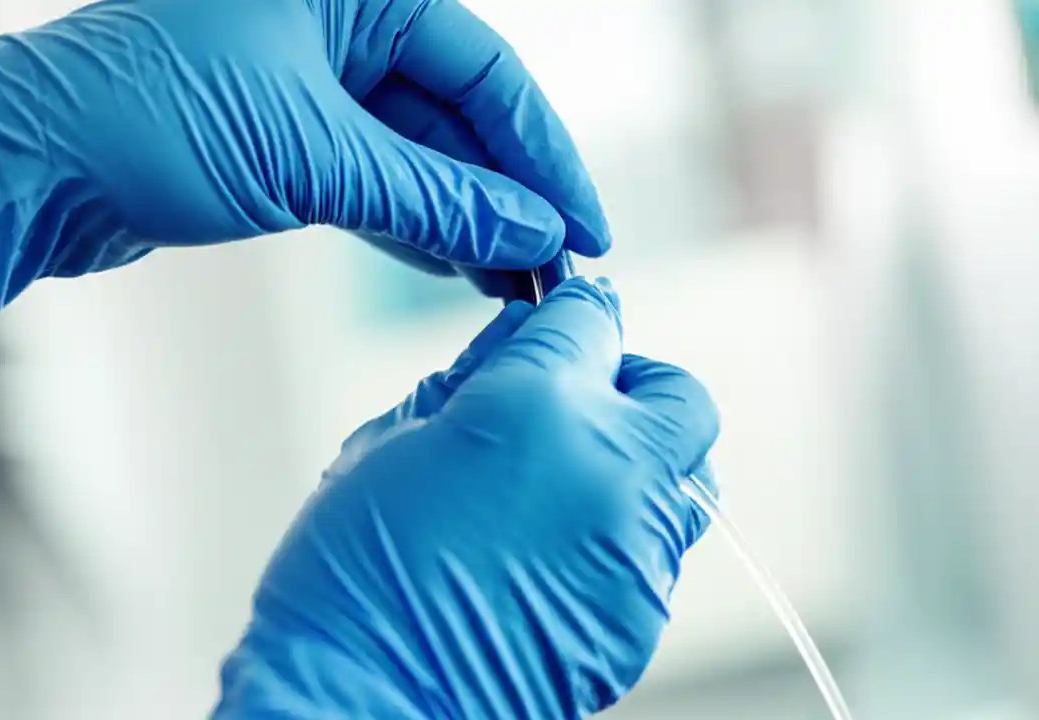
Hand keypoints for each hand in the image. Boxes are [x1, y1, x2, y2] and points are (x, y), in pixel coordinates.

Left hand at [0, 0, 608, 344]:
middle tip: (554, 263)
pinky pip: (375, 180)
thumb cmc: (144, 119)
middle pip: (457, 111)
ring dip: (467, 217)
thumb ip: (438, 197)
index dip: (540, 150)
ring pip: (418, 152)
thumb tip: (532, 233)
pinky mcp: (282, 139)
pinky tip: (458, 268)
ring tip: (516, 279)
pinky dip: (415, 226)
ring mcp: (308, 83)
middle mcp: (335, 24)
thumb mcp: (317, 156)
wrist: (26, 169)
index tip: (582, 222)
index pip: (483, 66)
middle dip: (506, 191)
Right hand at [215, 279, 718, 717]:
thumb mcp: (388, 442)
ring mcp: (636, 548)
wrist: (362, 699)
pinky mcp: (642, 616)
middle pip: (679, 396)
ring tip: (566, 493)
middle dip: (639, 385)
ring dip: (638, 466)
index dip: (573, 315)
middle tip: (586, 404)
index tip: (565, 322)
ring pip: (685, 479)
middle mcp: (610, 468)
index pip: (592, 320)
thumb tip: (518, 338)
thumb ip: (471, 379)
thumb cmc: (354, 570)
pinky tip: (553, 560)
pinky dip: (619, 538)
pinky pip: (655, 553)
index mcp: (537, 405)